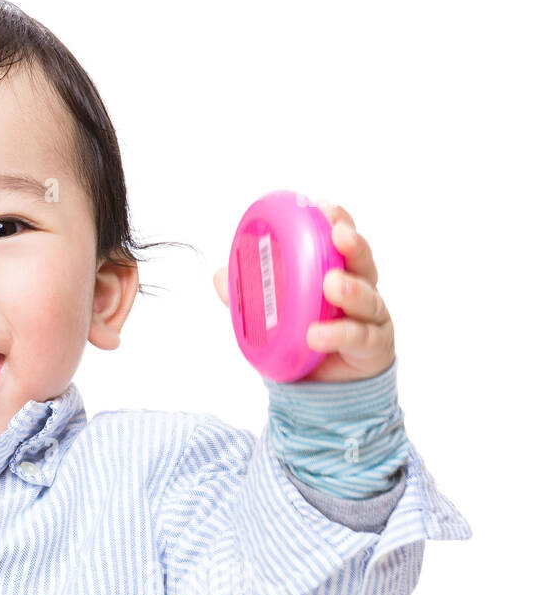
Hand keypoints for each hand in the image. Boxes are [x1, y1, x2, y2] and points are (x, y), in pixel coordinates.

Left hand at [212, 200, 394, 381]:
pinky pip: (359, 338)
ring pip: (368, 299)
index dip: (337, 221)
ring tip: (332, 285)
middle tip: (338, 236)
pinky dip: (338, 334)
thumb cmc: (301, 338)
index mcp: (337, 272)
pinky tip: (317, 335)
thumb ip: (249, 296)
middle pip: (362, 262)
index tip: (323, 208)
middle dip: (352, 246)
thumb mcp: (270, 315)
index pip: (341, 240)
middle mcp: (360, 289)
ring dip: (351, 289)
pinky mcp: (373, 347)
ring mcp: (370, 318)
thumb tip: (221, 275)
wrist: (321, 387)